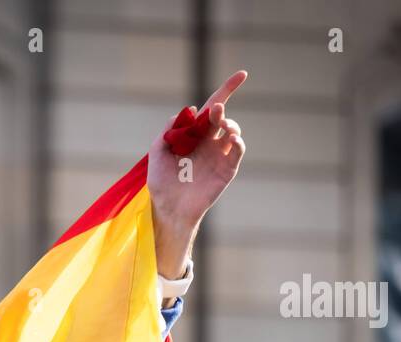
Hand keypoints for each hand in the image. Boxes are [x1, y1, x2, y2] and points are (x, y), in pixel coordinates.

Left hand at [148, 71, 247, 275]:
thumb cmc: (161, 183)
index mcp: (194, 135)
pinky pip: (238, 150)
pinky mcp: (227, 169)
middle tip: (215, 112)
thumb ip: (169, 130)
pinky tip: (231, 138)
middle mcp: (209, 142)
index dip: (227, 90)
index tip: (242, 74)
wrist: (168, 208)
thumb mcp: (157, 152)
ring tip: (223, 127)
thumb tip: (189, 110)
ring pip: (233, 130)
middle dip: (221, 110)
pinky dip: (238, 141)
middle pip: (222, 117)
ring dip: (230, 124)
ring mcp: (220, 155)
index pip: (212, 108)